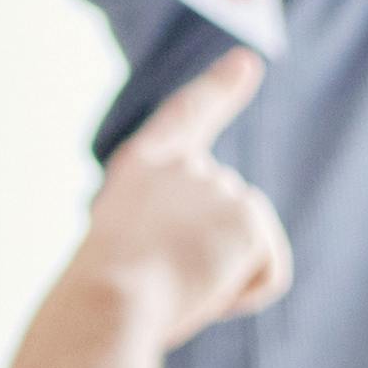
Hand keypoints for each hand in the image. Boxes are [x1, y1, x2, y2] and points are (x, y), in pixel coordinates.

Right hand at [73, 50, 292, 344]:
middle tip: (155, 279)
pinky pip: (266, 275)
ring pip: (244, 249)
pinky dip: (241, 296)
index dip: (219, 89)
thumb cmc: (101, 300)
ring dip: (218, 280)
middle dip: (205, 257)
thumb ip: (172, 229)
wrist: (105, 304)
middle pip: (224, 217)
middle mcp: (185, 166)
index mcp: (140, 168)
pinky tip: (202, 292)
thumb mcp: (126, 248)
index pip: (186, 116)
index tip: (248, 63)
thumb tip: (236, 245)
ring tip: (172, 286)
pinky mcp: (249, 218)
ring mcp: (221, 187)